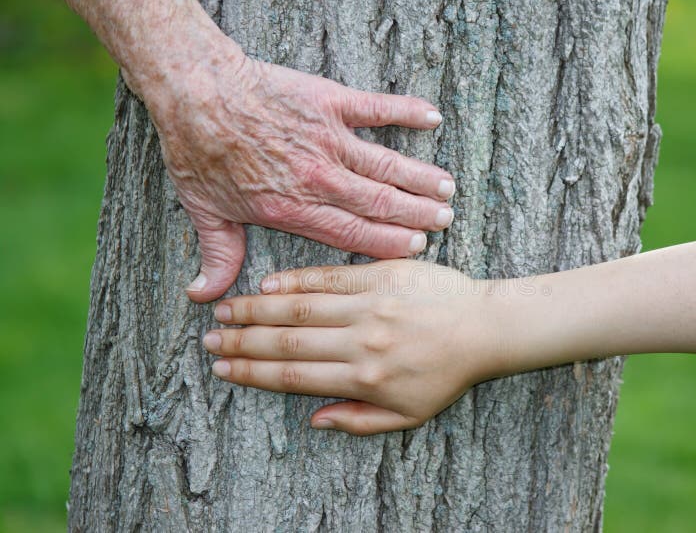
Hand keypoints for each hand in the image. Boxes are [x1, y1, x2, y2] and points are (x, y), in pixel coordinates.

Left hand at [145, 52, 454, 302]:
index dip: (387, 243)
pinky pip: (376, 108)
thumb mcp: (204, 210)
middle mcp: (318, 178)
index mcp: (293, 208)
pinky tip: (432, 117)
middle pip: (378, 203)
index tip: (415, 249)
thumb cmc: (198, 150)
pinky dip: (406, 111)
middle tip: (444, 221)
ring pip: (385, 164)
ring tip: (446, 188)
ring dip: (419, 177)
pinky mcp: (328, 102)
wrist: (194, 91)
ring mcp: (326, 139)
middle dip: (415, 215)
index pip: (352, 234)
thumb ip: (218, 254)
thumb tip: (204, 295)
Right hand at [202, 260, 503, 434]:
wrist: (483, 328)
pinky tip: (267, 284)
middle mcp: (359, 342)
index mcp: (363, 380)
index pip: (292, 376)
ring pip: (300, 308)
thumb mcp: (408, 415)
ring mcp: (368, 306)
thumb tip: (314, 421)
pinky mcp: (380, 276)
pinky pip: (329, 278)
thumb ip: (358, 421)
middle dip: (242, 342)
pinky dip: (295, 281)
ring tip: (225, 310)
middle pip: (286, 342)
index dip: (252, 373)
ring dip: (257, 310)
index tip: (224, 369)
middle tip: (210, 339)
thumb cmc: (446, 374)